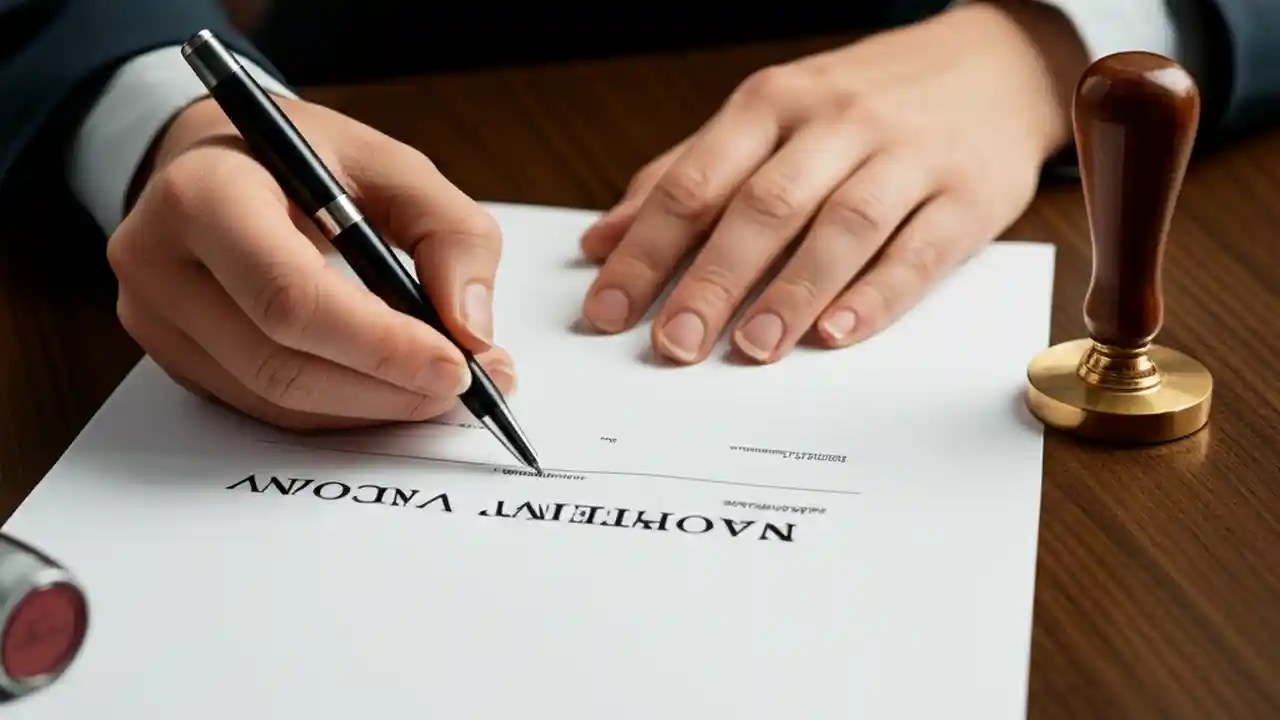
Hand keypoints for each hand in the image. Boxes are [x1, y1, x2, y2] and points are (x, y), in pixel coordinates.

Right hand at [108, 96, 513, 429]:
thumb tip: (470, 329)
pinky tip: (392, 388)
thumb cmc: (302, 158)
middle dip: (388, 386)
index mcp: (204, 194)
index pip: (290, 295)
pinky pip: (267, 408)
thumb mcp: (389, 163)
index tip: (457, 365)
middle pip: (281, 363)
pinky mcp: (175, 360)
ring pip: (276, 400)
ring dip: (372, 407)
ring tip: (441, 386)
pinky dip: (342, 408)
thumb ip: (450, 233)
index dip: (379, 343)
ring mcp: (155, 321)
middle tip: (465, 385)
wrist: (212, 159)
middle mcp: (159, 262)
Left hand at [579, 1, 1085, 362]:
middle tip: (675, 345)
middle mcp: (836, 123)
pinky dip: (875, 295)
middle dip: (711, 281)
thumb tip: (603, 239)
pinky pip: (917, 251)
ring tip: (752, 349)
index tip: (608, 310)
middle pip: (763, 207)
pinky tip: (837, 334)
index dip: (646, 250)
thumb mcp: (767, 118)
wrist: (993, 63)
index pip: (696, 182)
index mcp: (772, 103)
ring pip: (840, 227)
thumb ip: (685, 176)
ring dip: (792, 292)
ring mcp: (906, 156)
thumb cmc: (862, 100)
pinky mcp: (967, 195)